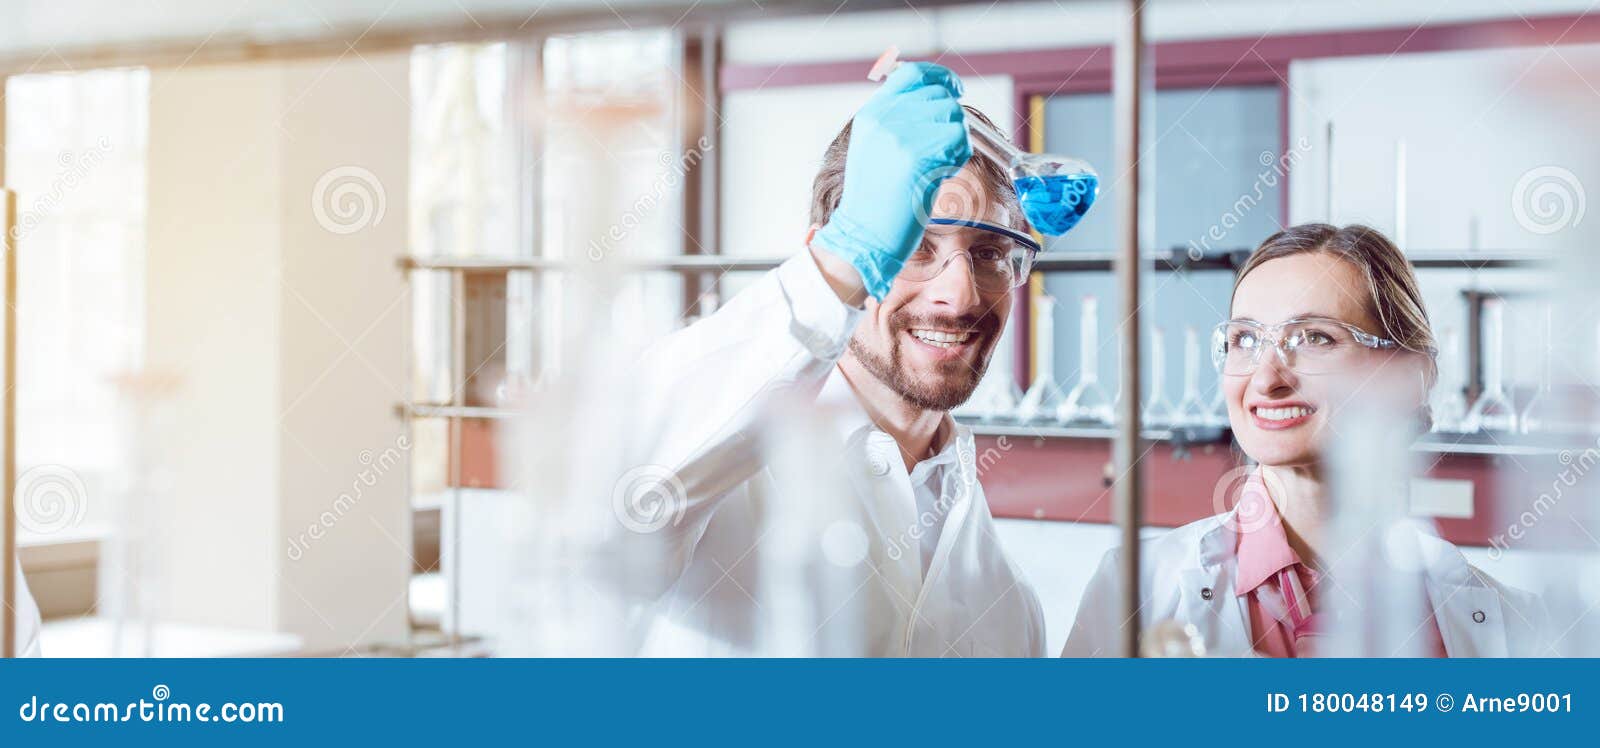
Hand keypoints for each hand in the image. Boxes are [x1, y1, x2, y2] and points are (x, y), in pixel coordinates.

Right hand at [810, 62, 969, 300]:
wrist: (863, 234)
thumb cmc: (874, 200)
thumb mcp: (875, 147)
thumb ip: (899, 120)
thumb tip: (937, 102)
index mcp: (873, 113)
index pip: (913, 74)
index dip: (941, 78)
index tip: (955, 90)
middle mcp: (885, 118)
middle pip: (940, 97)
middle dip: (952, 120)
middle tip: (945, 149)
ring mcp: (900, 135)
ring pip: (953, 118)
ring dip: (957, 141)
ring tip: (940, 165)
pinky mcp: (918, 156)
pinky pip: (958, 141)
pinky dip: (959, 157)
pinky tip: (942, 173)